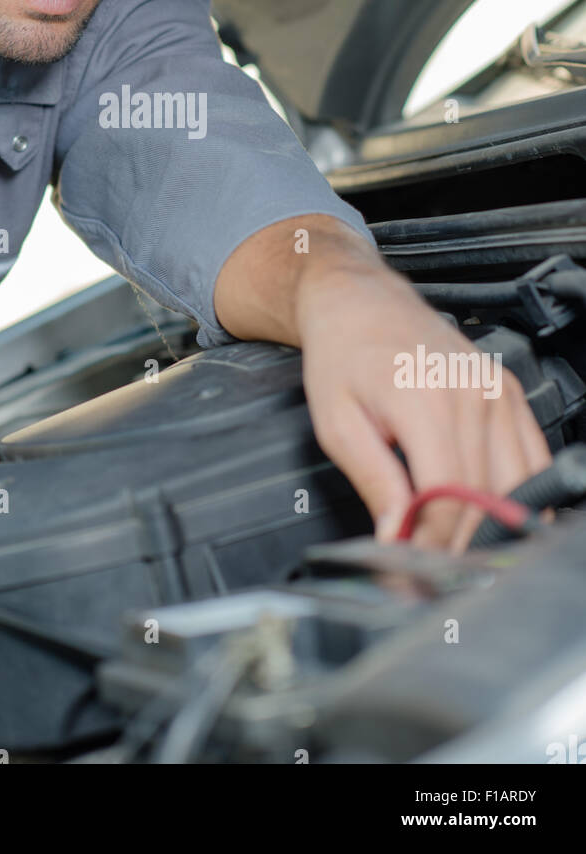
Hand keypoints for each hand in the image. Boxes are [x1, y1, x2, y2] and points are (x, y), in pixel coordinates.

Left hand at [295, 263, 552, 550]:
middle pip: (484, 497)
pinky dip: (519, 493)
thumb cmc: (344, 354)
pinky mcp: (509, 392)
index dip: (433, 542)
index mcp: (426, 400)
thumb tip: (398, 535)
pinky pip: (532, 458)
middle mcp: (472, 394)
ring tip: (456, 545)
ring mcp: (497, 391)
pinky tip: (493, 515)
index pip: (448, 496)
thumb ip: (374, 481)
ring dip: (489, 524)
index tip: (411, 564)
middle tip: (429, 565)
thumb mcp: (338, 423)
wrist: (361, 303)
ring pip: (516, 484)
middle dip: (457, 542)